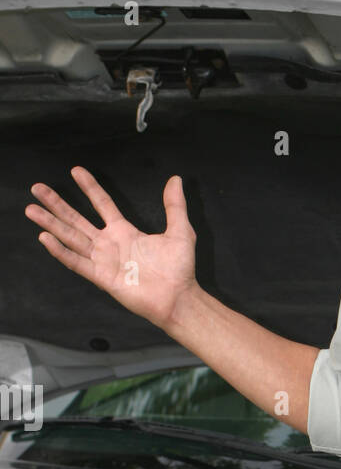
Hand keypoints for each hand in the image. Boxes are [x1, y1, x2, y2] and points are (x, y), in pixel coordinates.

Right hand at [24, 167, 197, 331]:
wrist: (179, 297)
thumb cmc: (180, 269)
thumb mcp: (181, 231)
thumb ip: (175, 205)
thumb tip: (176, 180)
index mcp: (125, 231)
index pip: (102, 204)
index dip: (89, 187)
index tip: (76, 171)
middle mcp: (110, 244)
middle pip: (76, 219)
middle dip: (57, 203)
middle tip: (38, 188)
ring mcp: (103, 260)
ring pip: (71, 237)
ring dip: (51, 224)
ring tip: (31, 210)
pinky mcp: (101, 277)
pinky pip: (77, 262)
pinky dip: (61, 251)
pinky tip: (45, 238)